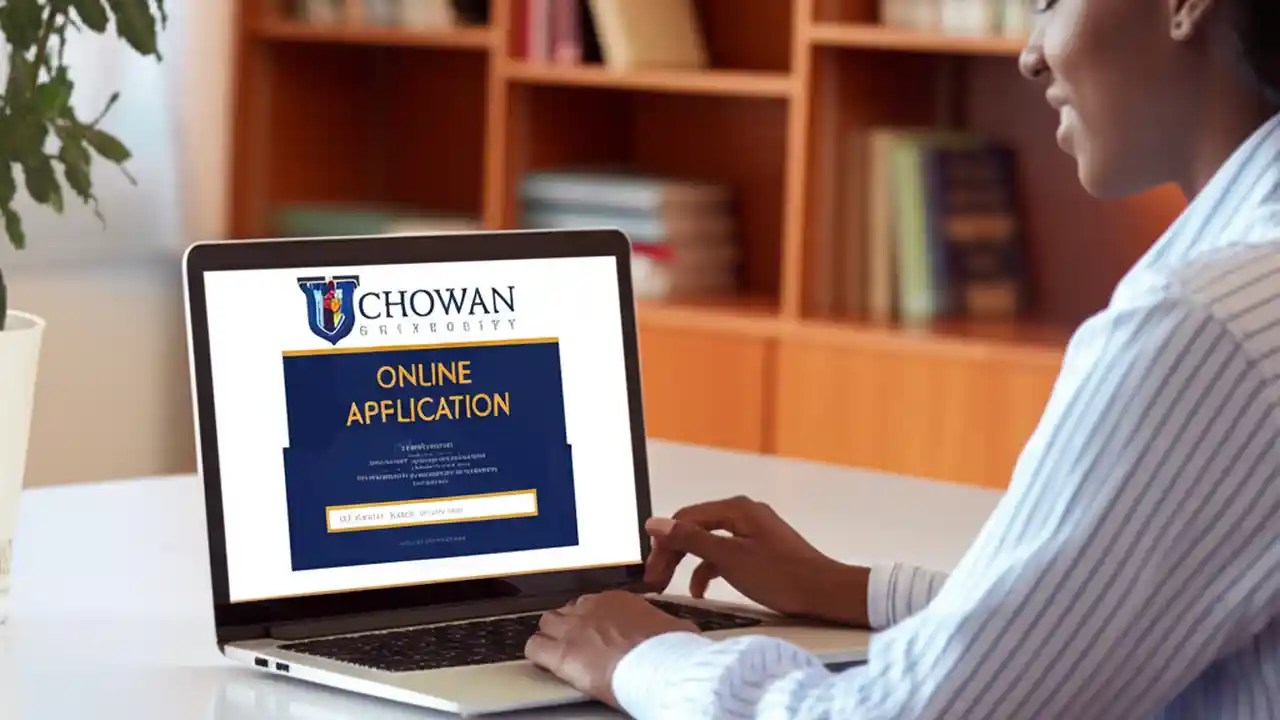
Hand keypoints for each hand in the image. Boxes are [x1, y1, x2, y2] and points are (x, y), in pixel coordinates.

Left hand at [524, 591, 696, 707]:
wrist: (661, 665)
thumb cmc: (671, 648)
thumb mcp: (674, 627)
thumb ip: (663, 624)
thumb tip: (676, 630)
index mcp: (617, 600)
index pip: (593, 603)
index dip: (592, 619)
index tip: (598, 631)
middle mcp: (591, 608)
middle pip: (567, 610)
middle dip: (569, 625)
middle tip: (576, 641)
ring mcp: (572, 629)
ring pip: (547, 623)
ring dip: (551, 636)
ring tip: (557, 650)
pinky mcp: (560, 654)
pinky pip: (534, 648)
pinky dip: (537, 655)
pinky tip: (544, 662)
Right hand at [645, 496, 871, 626]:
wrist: (825, 592)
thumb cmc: (780, 575)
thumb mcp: (729, 558)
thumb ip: (691, 539)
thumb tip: (655, 523)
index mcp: (736, 509)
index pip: (685, 518)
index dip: (664, 543)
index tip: (651, 570)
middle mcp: (743, 513)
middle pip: (695, 528)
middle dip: (672, 553)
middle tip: (655, 579)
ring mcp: (753, 531)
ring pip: (708, 542)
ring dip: (688, 562)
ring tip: (670, 585)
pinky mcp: (760, 549)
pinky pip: (725, 553)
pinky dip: (710, 568)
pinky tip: (702, 589)